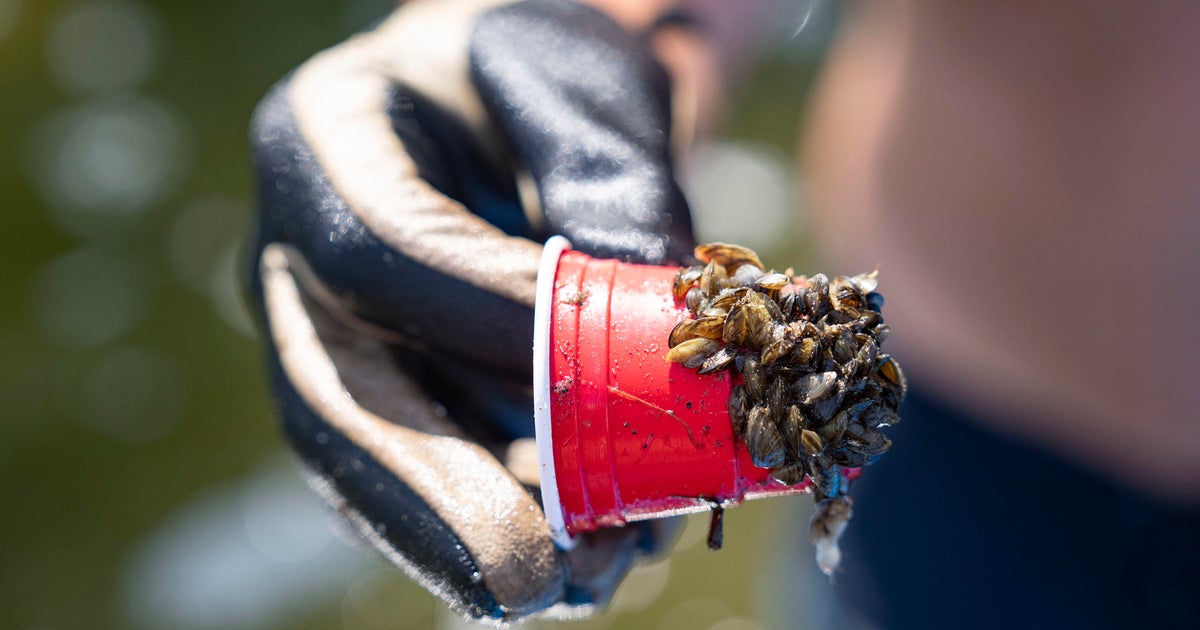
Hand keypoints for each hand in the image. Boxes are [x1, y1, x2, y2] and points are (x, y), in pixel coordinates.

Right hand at [248, 0, 695, 621]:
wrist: (495, 112)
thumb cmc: (532, 78)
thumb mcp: (576, 79)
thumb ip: (605, 176)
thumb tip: (647, 311)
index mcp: (323, 142)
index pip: (375, 246)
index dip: (479, 315)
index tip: (598, 358)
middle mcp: (299, 261)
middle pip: (334, 400)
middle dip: (432, 498)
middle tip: (532, 571)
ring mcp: (334, 342)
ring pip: (377, 468)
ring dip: (477, 538)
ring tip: (589, 574)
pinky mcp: (385, 398)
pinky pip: (425, 479)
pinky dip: (504, 526)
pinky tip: (591, 554)